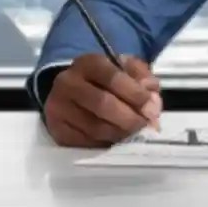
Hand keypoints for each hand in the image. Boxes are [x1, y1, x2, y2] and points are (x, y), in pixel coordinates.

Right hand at [43, 53, 161, 147]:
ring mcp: (58, 106)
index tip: (151, 108)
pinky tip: (116, 140)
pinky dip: (104, 144)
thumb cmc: (107, 80)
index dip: (135, 94)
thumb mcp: (127, 69)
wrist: (74, 89)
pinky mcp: (55, 128)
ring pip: (94, 127)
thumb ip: (143, 80)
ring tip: (134, 135)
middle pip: (102, 103)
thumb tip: (151, 102)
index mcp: (88, 63)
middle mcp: (68, 82)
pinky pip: (84, 142)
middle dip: (129, 118)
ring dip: (119, 134)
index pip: (113, 77)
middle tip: (145, 126)